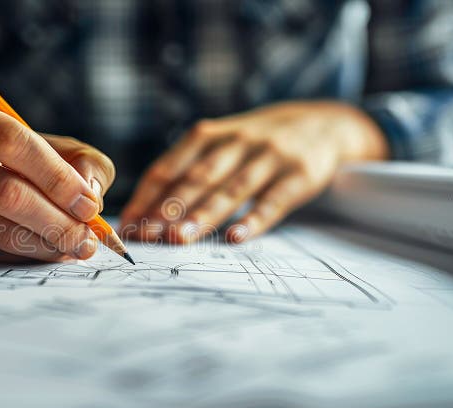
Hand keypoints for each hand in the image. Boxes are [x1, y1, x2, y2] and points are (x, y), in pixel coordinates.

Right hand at [0, 98, 114, 261]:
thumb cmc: (16, 158)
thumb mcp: (52, 144)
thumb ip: (84, 160)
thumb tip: (90, 194)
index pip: (11, 141)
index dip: (56, 176)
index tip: (89, 205)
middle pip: (3, 193)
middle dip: (56, 220)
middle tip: (87, 239)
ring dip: (47, 245)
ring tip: (76, 247)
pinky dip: (29, 256)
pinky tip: (49, 249)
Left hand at [120, 101, 387, 242]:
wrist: (324, 122)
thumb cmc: (256, 143)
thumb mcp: (221, 143)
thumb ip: (188, 171)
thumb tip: (145, 214)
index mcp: (207, 135)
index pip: (168, 168)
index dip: (146, 197)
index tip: (128, 225)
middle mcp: (235, 142)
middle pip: (197, 179)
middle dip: (168, 209)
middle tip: (147, 236)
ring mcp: (269, 156)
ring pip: (230, 189)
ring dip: (203, 215)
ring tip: (179, 239)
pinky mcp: (299, 174)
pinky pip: (273, 200)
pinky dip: (254, 219)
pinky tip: (235, 237)